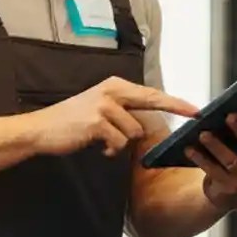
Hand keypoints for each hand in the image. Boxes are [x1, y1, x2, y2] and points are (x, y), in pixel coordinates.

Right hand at [25, 76, 198, 157]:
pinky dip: (111, 150)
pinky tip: (97, 146)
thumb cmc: (72, 123)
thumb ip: (123, 111)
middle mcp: (112, 91)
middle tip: (196, 113)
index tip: (196, 109)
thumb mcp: (100, 109)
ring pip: (134, 132)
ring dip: (121, 142)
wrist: (41, 130)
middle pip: (153, 101)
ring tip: (102, 140)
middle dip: (176, 107)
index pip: (151, 94)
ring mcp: (105, 106)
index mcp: (115, 86)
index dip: (175, 102)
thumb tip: (147, 123)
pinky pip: (119, 143)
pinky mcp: (97, 122)